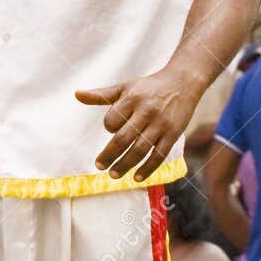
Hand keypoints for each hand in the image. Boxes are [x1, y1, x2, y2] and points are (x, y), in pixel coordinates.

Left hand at [76, 66, 201, 180]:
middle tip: (100, 166)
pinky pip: (159, 155)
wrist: (183, 82)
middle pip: (124, 138)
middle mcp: (147, 111)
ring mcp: (161, 124)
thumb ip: (101, 94)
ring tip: (114, 174)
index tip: (111, 129)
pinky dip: (148, 168)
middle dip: (110, 154)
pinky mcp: (173, 134)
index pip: (113, 119)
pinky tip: (137, 177)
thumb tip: (76, 94)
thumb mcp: (125, 87)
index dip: (108, 126)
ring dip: (125, 164)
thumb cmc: (149, 86)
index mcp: (133, 98)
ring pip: (140, 149)